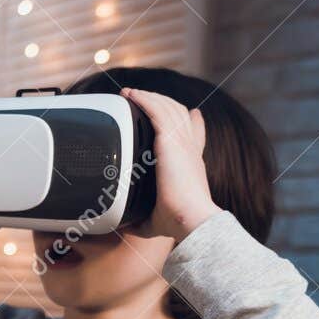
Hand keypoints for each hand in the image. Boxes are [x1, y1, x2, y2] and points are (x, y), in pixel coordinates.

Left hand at [122, 87, 218, 240]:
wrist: (191, 218)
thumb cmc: (177, 222)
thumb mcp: (156, 217)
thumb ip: (140, 217)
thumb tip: (123, 225)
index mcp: (190, 163)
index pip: (194, 135)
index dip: (191, 121)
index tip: (191, 113)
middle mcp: (188, 149)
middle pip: (178, 114)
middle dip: (160, 102)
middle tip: (141, 98)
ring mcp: (181, 143)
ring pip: (167, 108)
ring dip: (148, 97)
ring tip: (131, 93)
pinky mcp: (171, 141)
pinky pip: (157, 111)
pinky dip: (144, 100)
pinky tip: (131, 95)